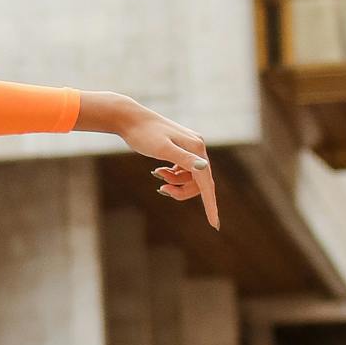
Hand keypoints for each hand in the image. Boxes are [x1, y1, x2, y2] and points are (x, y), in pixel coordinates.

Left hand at [113, 98, 218, 230]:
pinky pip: (184, 171)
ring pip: (191, 177)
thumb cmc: (143, 134)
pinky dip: (173, 176)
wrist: (130, 119)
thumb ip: (183, 159)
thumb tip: (205, 168)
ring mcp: (191, 148)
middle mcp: (198, 147)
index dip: (210, 205)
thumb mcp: (162, 148)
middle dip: (181, 189)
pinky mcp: (182, 149)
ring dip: (175, 182)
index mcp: (196, 148)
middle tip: (162, 189)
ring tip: (157, 173)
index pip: (206, 183)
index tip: (215, 225)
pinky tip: (160, 171)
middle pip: (200, 182)